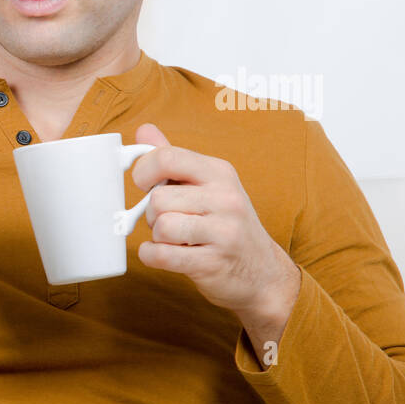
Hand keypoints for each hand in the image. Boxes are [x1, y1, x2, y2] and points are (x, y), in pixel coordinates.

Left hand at [129, 123, 300, 324]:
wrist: (261, 273)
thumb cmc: (225, 225)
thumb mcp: (207, 186)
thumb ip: (174, 160)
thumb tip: (144, 130)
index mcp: (219, 172)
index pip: (166, 157)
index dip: (143, 172)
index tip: (145, 185)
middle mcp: (226, 197)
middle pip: (158, 198)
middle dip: (152, 213)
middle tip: (168, 221)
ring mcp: (224, 231)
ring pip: (160, 225)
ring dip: (156, 237)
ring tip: (175, 239)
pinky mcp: (213, 263)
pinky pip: (161, 255)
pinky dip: (152, 256)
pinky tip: (165, 254)